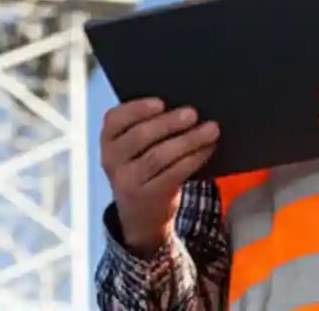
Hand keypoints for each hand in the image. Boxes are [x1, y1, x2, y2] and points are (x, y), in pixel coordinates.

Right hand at [99, 98, 218, 256]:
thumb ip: (149, 128)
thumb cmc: (144, 168)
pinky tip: (207, 149)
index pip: (115, 120)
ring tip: (210, 130)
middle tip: (193, 113)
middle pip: (140, 136)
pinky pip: (173, 173)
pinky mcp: (148, 196)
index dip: (137, 109)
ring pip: (159, 156)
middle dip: (169, 123)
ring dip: (188, 140)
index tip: (161, 102)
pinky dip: (193, 159)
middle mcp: (111, 161)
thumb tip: (184, 109)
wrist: (141, 216)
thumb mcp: (135, 150)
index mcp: (108, 140)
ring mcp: (127, 181)